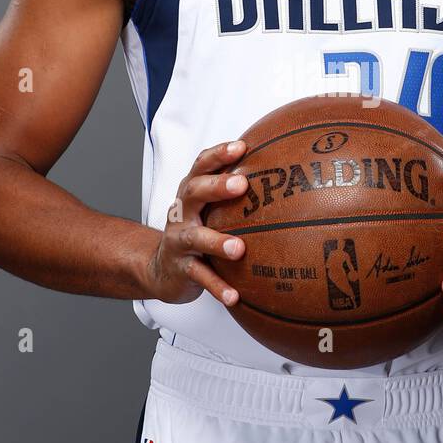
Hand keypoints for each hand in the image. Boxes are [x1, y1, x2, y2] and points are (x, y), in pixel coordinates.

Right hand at [145, 139, 248, 306]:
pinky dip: (217, 287)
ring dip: (217, 242)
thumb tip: (283, 171)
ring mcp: (179, 241)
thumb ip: (234, 190)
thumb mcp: (209, 207)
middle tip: (241, 184)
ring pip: (196, 237)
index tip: (241, 146)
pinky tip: (235, 296)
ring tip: (240, 249)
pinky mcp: (181, 268)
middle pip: (194, 192)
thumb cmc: (196, 230)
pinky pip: (200, 277)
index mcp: (191, 192)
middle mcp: (182, 212)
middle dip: (217, 186)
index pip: (201, 166)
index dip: (219, 155)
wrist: (160, 268)